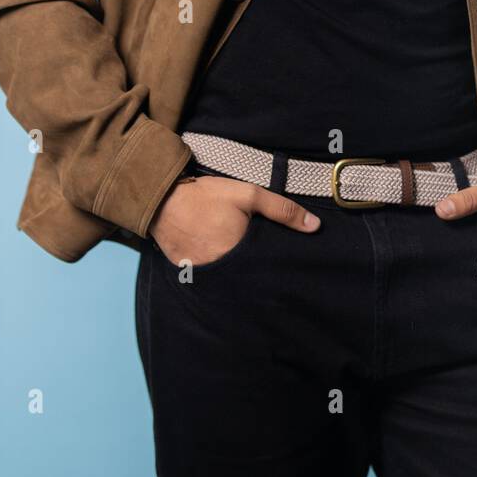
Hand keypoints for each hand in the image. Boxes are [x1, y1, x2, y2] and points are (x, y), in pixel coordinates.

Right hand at [148, 174, 320, 266]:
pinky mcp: (186, 272)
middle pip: (247, 279)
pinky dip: (214, 271)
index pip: (265, 271)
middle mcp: (220, 271)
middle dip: (256, 274)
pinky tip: (216, 256)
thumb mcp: (248, 195)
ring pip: (226, 280)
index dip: (274, 268)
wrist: (161, 197)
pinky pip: (206, 277)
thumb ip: (282, 210)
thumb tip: (315, 226)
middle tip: (257, 260)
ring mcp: (201, 274)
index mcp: (239, 255)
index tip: (281, 266)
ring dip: (235, 274)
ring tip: (239, 261)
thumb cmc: (207, 195)